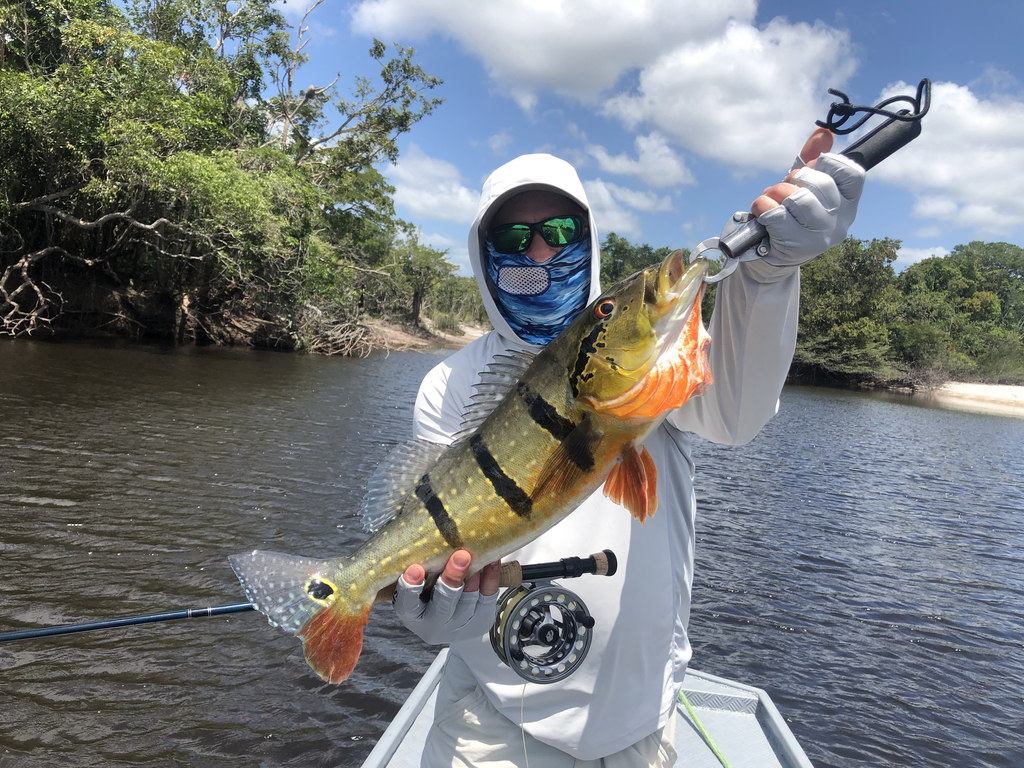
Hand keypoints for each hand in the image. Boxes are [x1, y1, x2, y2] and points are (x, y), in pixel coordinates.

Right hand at [393, 550, 501, 644]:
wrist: (448, 623)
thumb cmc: (426, 593)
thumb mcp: (416, 585)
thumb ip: (419, 566)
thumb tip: (424, 532)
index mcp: (413, 615)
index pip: (407, 604)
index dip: (410, 587)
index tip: (415, 568)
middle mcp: (435, 623)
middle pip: (444, 602)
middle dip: (453, 577)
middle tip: (461, 555)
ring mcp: (460, 624)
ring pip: (469, 598)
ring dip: (474, 574)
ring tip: (477, 553)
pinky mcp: (481, 620)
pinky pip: (488, 596)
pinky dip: (491, 576)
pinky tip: (492, 560)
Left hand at [746, 127, 865, 267]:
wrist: (772, 255)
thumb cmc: (790, 216)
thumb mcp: (802, 185)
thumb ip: (812, 157)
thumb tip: (823, 132)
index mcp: (848, 203)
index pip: (850, 172)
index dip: (825, 164)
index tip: (808, 171)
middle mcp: (841, 221)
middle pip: (819, 183)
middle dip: (793, 180)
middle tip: (783, 189)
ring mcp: (820, 236)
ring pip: (798, 199)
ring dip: (775, 194)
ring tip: (770, 201)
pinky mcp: (797, 247)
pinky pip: (775, 215)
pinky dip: (761, 207)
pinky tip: (761, 213)